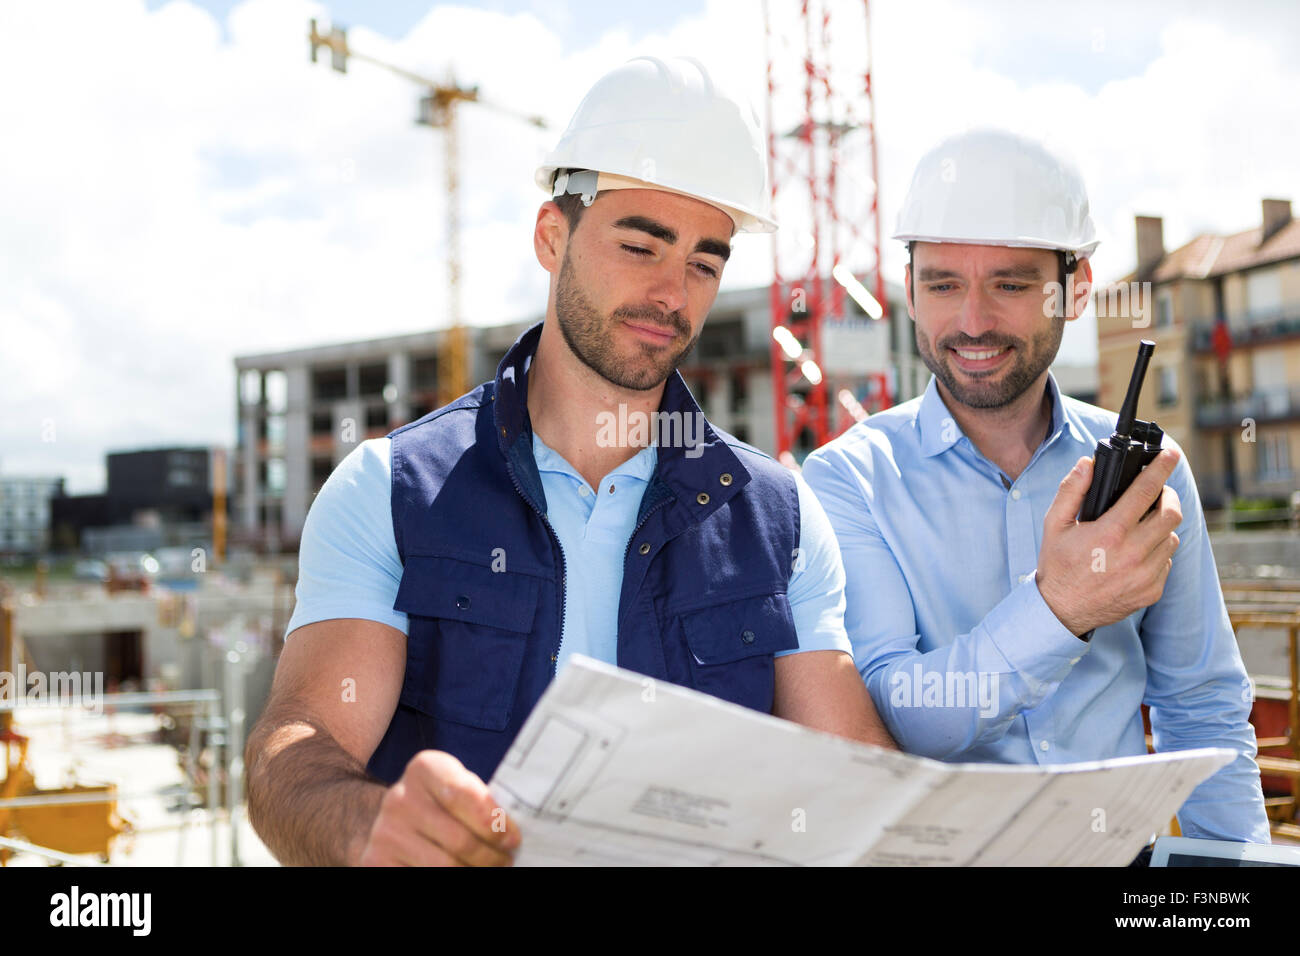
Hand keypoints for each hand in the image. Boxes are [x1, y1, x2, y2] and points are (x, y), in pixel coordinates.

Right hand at [357, 750, 520, 865]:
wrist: (389, 820)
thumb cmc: (440, 804)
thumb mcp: (459, 787)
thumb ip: (481, 802)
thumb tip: (511, 835)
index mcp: (424, 769)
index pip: (464, 796)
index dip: (493, 823)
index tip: (513, 840)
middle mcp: (399, 798)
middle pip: (459, 840)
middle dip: (491, 857)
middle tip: (506, 861)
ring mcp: (385, 833)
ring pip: (444, 867)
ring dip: (475, 872)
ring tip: (490, 869)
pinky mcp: (376, 862)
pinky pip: (423, 878)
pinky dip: (452, 880)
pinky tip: (463, 873)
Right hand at [1036, 449, 1182, 636]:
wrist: (1061, 611)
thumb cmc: (1057, 566)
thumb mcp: (1054, 525)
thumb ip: (1071, 491)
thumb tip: (1087, 464)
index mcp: (1110, 533)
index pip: (1145, 492)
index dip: (1160, 469)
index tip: (1170, 455)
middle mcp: (1133, 553)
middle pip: (1171, 514)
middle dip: (1168, 497)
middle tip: (1158, 494)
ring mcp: (1146, 575)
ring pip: (1171, 538)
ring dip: (1161, 527)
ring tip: (1142, 527)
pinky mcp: (1152, 591)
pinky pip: (1166, 562)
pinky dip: (1157, 552)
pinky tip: (1137, 553)